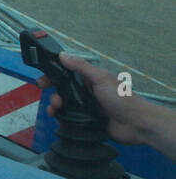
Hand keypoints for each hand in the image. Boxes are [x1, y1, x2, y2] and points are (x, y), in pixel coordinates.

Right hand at [39, 54, 158, 148]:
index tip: (42, 81)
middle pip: (62, 91)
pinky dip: (63, 120)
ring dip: (56, 108)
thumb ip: (81, 66)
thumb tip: (62, 54)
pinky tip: (62, 121)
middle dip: (53, 95)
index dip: (52, 76)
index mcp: (89, 79)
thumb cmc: (121, 98)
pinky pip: (70, 120)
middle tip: (53, 100)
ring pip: (64, 106)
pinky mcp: (87, 122)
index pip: (65, 74)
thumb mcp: (100, 78)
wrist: (136, 124)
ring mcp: (86, 108)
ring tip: (57, 111)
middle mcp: (86, 93)